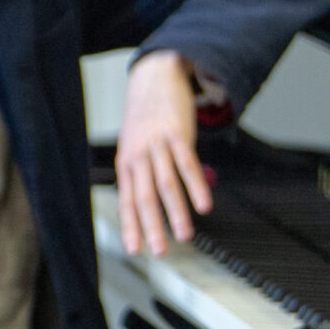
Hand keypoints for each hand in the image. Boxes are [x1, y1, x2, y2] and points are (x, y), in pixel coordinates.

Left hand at [116, 49, 208, 255]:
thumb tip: (167, 202)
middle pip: (143, 198)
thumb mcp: (138, 145)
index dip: (130, 226)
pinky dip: (196, 187)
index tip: (135, 249)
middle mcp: (137, 156)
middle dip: (151, 227)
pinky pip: (187, 165)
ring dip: (175, 213)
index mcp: (125, 162)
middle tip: (159, 251)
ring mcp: (156, 145)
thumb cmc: (146, 116)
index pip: (126, 201)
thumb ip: (150, 172)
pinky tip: (203, 205)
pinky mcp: (177, 134)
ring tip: (184, 235)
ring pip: (165, 185)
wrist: (155, 76)